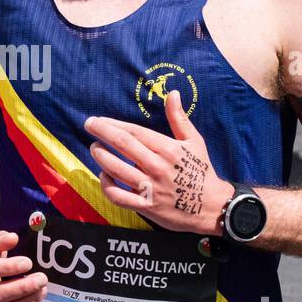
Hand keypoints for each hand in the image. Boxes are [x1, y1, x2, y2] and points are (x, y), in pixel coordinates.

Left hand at [85, 90, 232, 234]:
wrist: (212, 207)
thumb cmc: (202, 171)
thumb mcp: (194, 141)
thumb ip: (179, 118)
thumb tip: (173, 94)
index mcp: (167, 149)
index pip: (134, 132)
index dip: (113, 124)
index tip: (99, 119)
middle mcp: (156, 166)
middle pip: (122, 145)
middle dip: (101, 132)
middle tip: (89, 125)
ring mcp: (150, 187)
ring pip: (116, 169)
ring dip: (101, 156)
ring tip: (95, 148)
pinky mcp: (146, 206)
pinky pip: (118, 196)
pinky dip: (106, 186)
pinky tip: (103, 176)